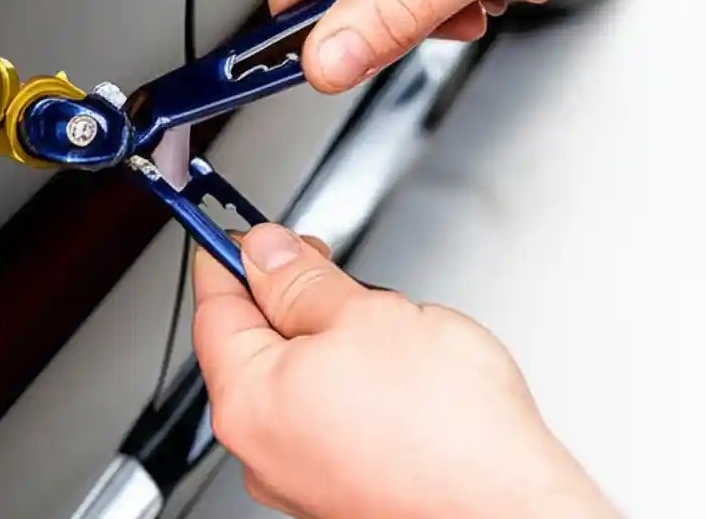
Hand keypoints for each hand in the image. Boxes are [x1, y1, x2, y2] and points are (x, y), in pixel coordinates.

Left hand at [192, 224, 616, 517]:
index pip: (214, 309)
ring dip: (326, 342)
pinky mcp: (338, 489)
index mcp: (247, 399)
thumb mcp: (367, 316)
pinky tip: (396, 378)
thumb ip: (302, 279)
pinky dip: (348, 387)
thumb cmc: (449, 436)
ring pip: (295, 381)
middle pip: (253, 346)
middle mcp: (261, 447)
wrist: (512, 512)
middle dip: (286, 298)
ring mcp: (298, 475)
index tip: (244, 235)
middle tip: (322, 263)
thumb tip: (266, 253)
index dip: (229, 259)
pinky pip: (326, 418)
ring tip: (386, 330)